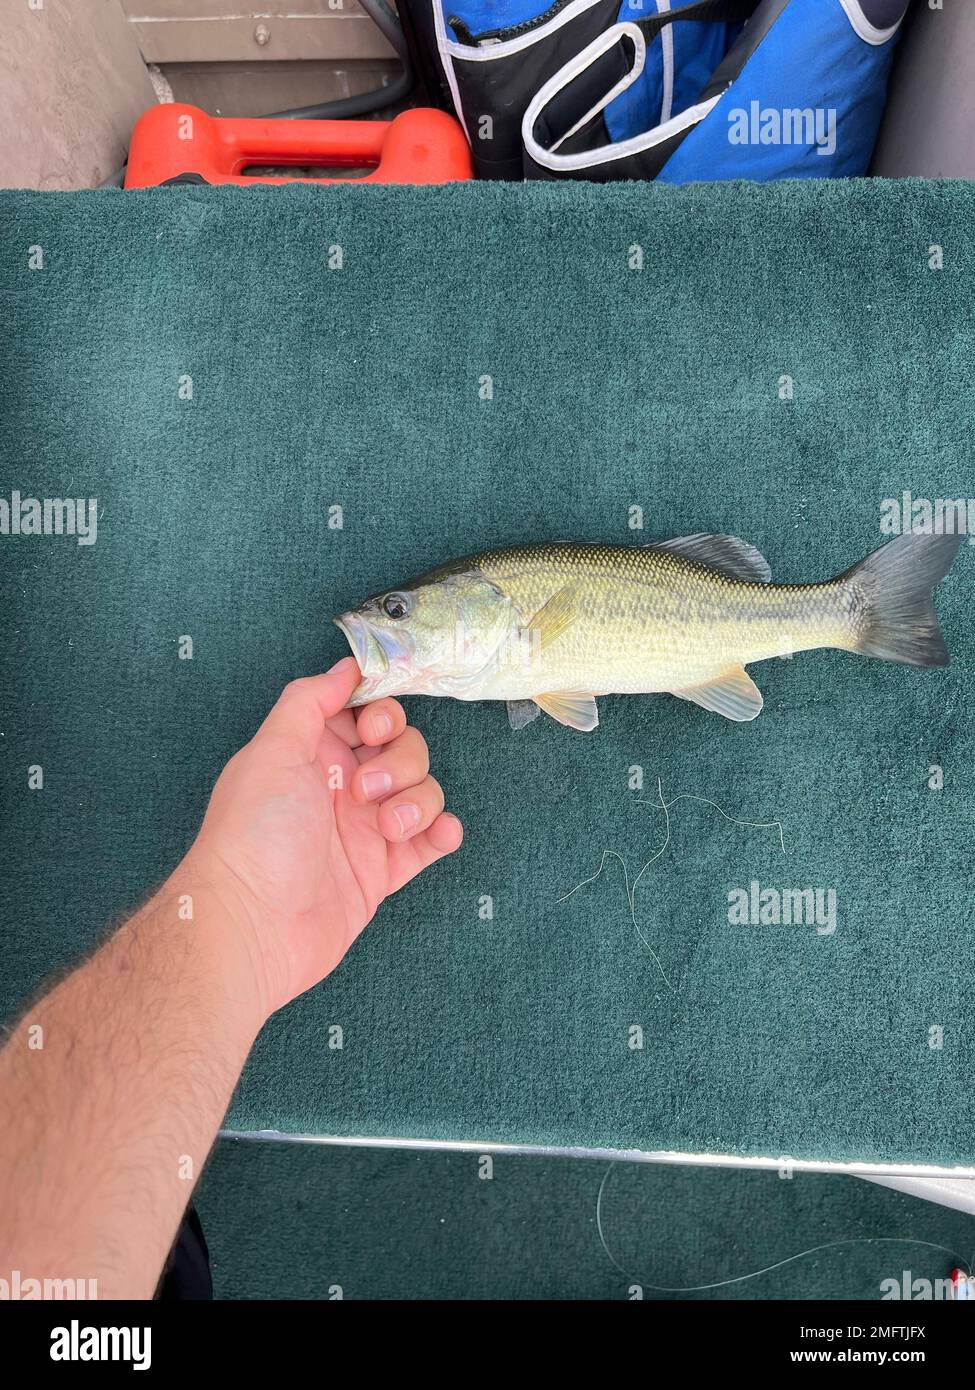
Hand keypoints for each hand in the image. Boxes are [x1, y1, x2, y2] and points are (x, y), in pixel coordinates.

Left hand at [183, 657, 462, 1016]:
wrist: (253, 925)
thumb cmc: (255, 834)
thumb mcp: (273, 751)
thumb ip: (309, 702)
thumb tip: (344, 667)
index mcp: (312, 753)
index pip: (365, 714)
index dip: (381, 714)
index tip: (374, 729)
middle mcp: (341, 786)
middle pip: (402, 749)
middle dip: (400, 762)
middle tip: (367, 791)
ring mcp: (364, 829)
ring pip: (421, 792)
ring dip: (418, 802)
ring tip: (388, 828)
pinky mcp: (382, 870)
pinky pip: (429, 841)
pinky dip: (442, 832)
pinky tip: (438, 834)